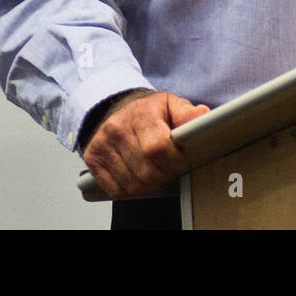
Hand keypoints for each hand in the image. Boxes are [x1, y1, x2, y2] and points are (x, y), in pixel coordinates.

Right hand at [82, 91, 209, 199]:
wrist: (116, 107)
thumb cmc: (147, 111)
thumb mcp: (170, 105)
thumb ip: (187, 114)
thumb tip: (203, 114)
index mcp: (140, 114)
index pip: (157, 148)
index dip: (172, 160)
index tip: (178, 157)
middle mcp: (117, 128)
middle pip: (146, 172)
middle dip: (162, 175)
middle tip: (166, 166)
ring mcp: (102, 144)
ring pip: (132, 184)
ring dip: (147, 184)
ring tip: (152, 171)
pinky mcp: (92, 158)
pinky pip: (115, 190)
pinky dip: (129, 190)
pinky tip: (135, 175)